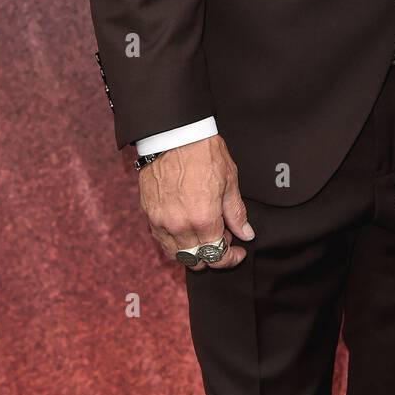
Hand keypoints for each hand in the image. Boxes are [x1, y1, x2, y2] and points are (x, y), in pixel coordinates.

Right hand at [137, 134, 252, 270]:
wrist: (175, 134)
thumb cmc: (204, 152)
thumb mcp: (229, 181)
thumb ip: (236, 213)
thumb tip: (246, 234)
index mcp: (203, 219)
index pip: (217, 255)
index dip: (231, 258)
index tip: (238, 252)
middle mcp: (179, 226)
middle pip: (196, 260)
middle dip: (213, 255)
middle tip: (223, 237)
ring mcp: (160, 222)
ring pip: (176, 254)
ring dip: (192, 252)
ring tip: (204, 233)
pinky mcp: (149, 214)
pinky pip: (161, 240)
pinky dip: (175, 241)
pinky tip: (187, 227)